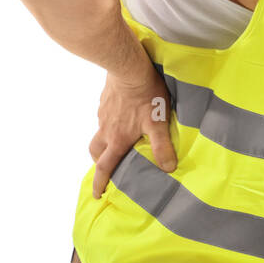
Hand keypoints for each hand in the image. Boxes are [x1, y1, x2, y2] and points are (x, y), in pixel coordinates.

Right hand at [88, 56, 177, 197]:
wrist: (129, 68)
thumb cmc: (146, 96)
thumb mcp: (158, 123)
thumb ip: (162, 146)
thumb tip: (168, 168)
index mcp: (117, 139)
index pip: (104, 167)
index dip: (99, 183)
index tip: (96, 194)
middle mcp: (106, 129)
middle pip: (95, 152)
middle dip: (98, 163)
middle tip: (105, 168)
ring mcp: (103, 114)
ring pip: (98, 133)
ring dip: (103, 142)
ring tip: (114, 142)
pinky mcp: (105, 100)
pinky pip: (103, 117)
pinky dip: (108, 123)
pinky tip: (121, 116)